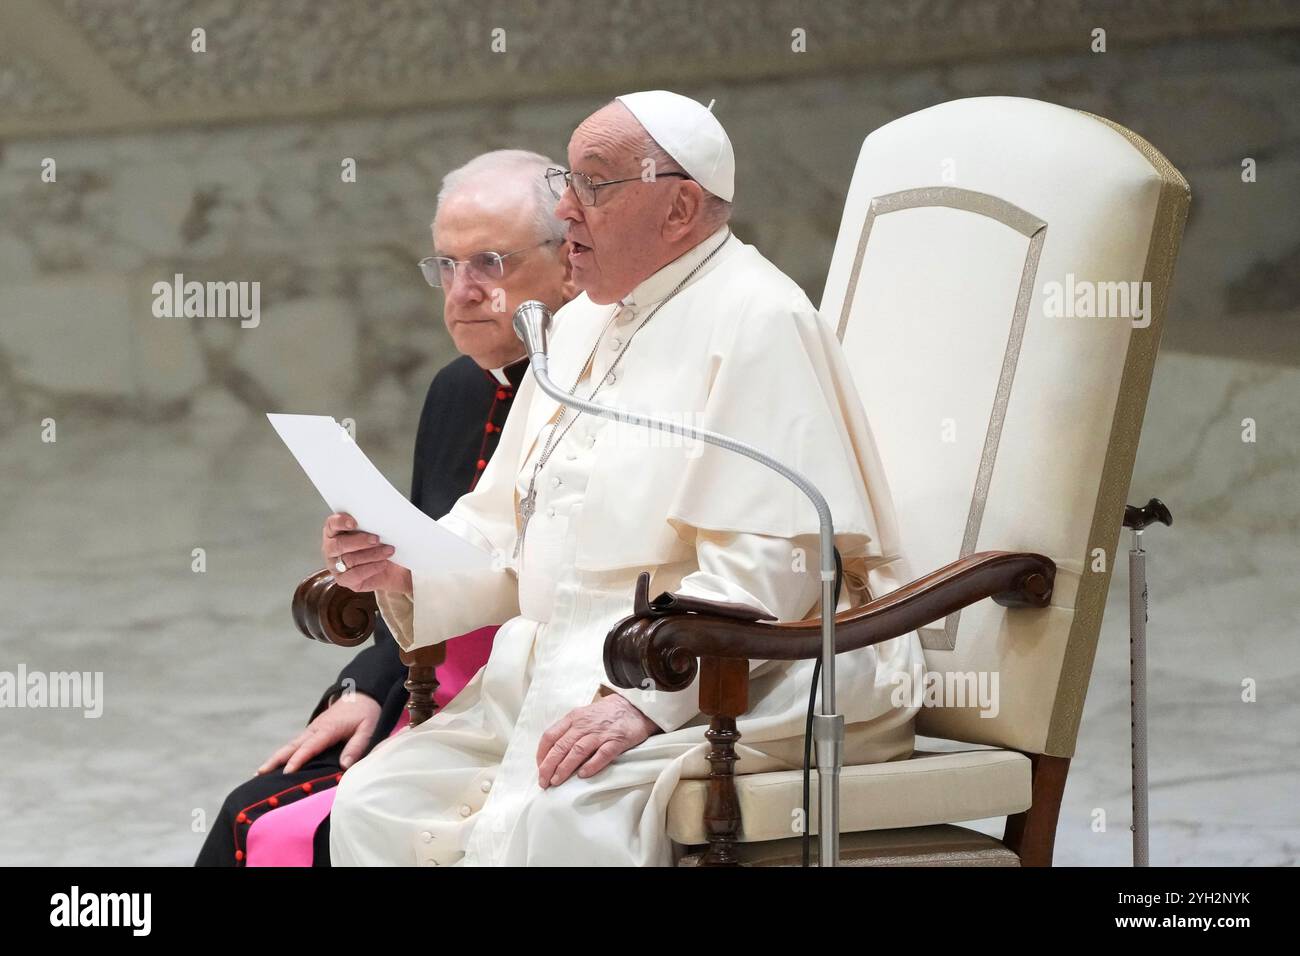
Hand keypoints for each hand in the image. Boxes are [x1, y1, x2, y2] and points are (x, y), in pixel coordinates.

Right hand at [257, 693, 381, 774]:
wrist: (362, 695)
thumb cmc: (366, 713)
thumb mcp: (368, 729)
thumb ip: (356, 746)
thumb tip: (344, 766)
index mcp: (328, 729)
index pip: (310, 747)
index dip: (298, 760)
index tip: (286, 772)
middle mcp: (316, 729)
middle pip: (292, 745)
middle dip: (276, 759)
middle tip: (259, 773)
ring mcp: (312, 729)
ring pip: (291, 745)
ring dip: (276, 757)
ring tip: (260, 772)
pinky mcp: (313, 731)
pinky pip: (296, 744)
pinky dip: (284, 753)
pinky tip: (277, 764)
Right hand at [321, 512, 411, 594]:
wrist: (390, 568)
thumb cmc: (379, 545)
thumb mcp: (375, 532)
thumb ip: (370, 525)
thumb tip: (378, 521)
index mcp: (335, 531)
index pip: (332, 524)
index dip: (341, 522)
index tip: (354, 523)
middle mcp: (331, 548)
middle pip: (339, 544)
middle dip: (360, 541)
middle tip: (377, 539)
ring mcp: (334, 565)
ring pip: (349, 559)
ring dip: (372, 554)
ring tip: (388, 551)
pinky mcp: (343, 580)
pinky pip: (354, 575)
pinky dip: (371, 568)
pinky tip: (383, 563)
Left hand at [536, 693, 659, 787]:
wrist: (636, 706)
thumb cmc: (607, 713)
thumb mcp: (584, 715)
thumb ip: (570, 729)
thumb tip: (553, 751)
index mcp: (574, 717)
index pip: (550, 736)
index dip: (542, 754)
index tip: (540, 767)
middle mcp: (585, 725)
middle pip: (561, 746)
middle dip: (549, 766)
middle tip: (543, 782)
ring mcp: (601, 733)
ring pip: (577, 751)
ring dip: (564, 768)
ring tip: (556, 781)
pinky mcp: (617, 741)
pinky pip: (602, 754)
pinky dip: (591, 765)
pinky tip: (583, 775)